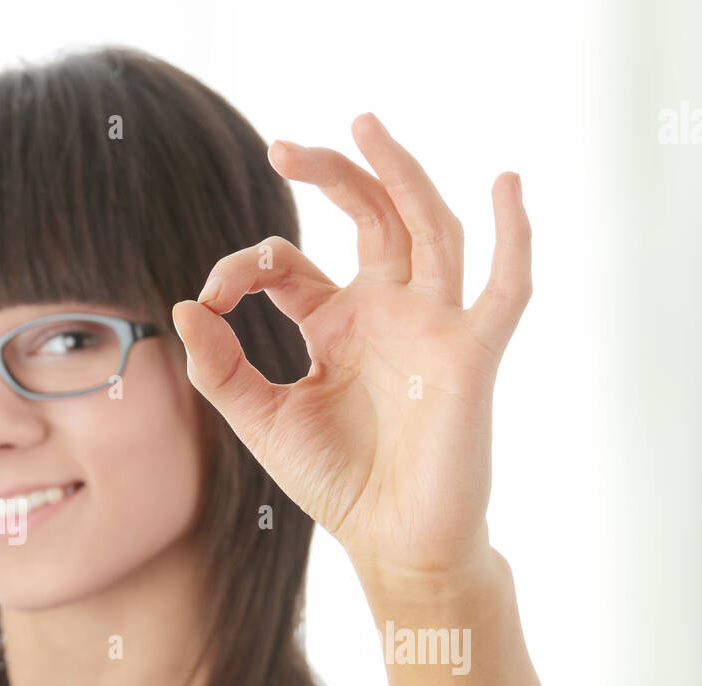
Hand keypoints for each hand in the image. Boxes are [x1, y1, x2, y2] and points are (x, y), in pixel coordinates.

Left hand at [171, 112, 530, 587]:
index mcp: (338, 327)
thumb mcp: (264, 423)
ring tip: (366, 125)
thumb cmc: (338, 485)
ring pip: (429, 228)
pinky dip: (515, 237)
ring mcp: (433, 328)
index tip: (212, 296)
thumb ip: (222, 369)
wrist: (394, 544)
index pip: (290, 264)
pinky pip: (505, 288)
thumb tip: (186, 307)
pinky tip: (507, 185)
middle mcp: (388, 315)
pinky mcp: (471, 355)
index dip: (245, 265)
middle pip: (371, 217)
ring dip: (401, 174)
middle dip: (332, 174)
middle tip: (283, 144)